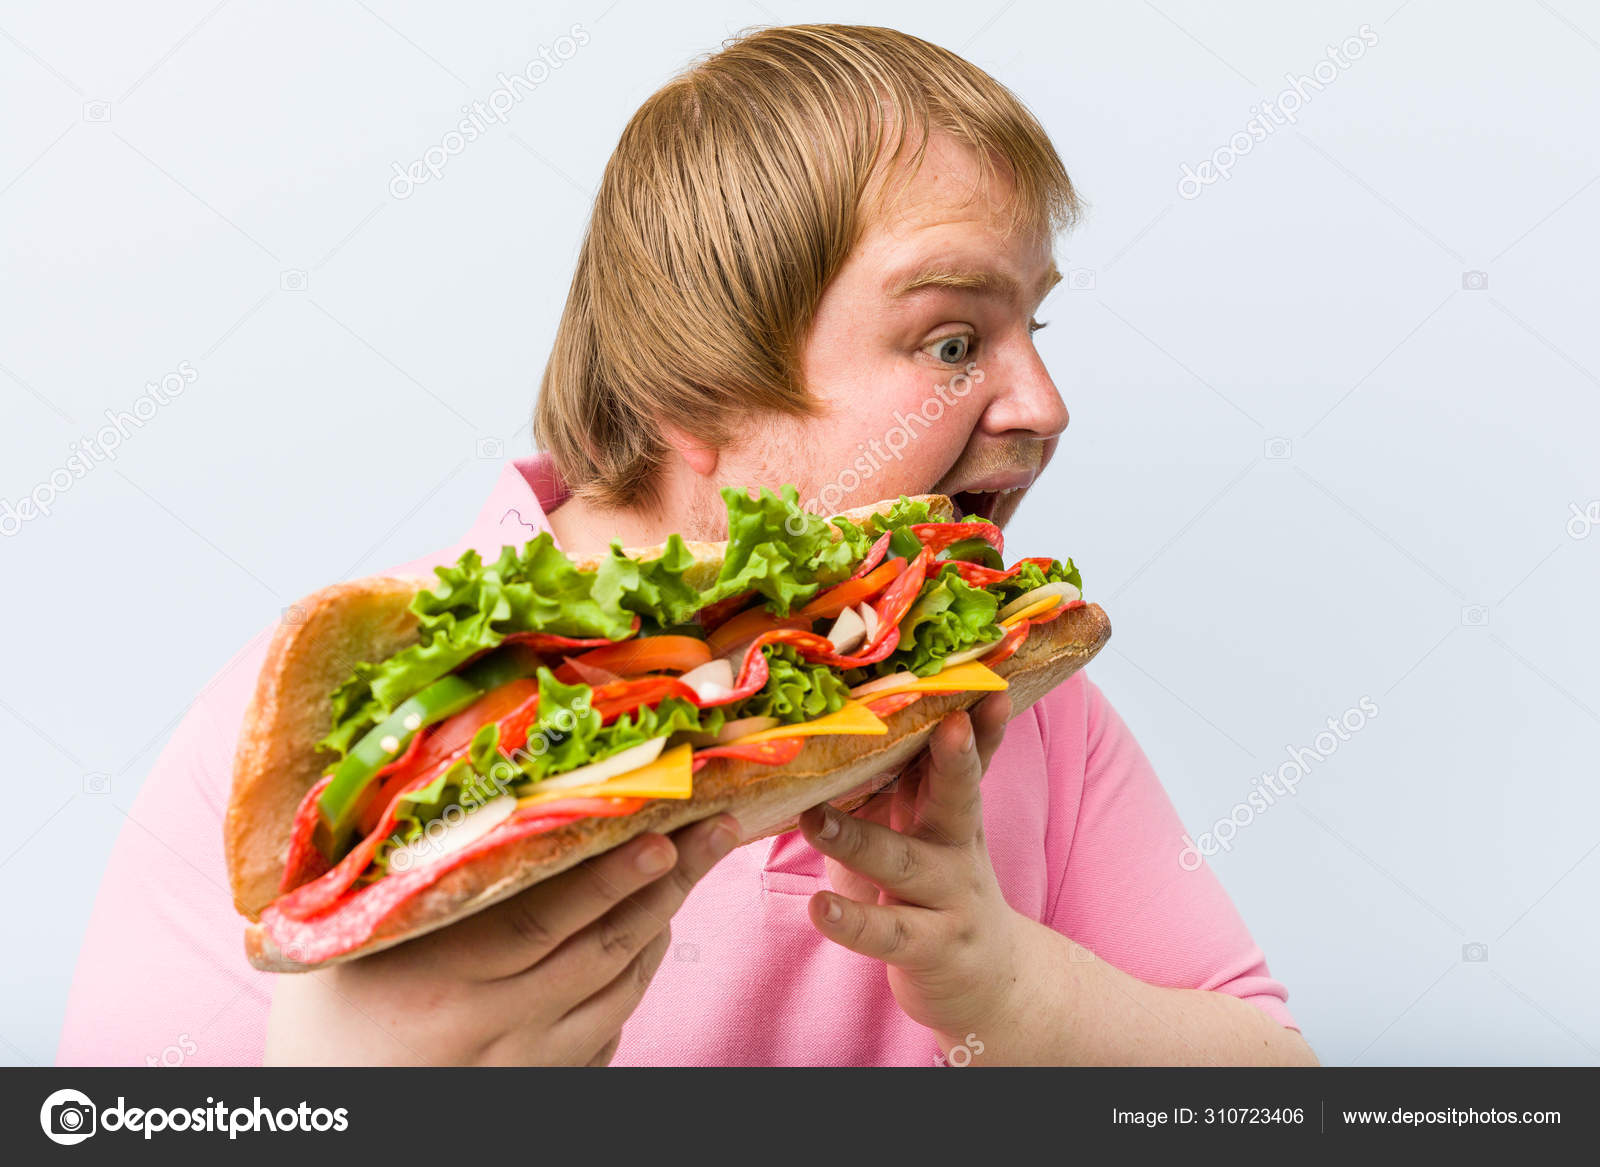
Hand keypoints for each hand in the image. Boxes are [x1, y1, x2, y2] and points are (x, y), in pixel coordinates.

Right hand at [264, 814, 738, 1064]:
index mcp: (438, 975)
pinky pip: (610, 1032)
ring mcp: (523, 1065)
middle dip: (665, 886)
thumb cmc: (329, 1017)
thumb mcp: (349, 943)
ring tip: (692, 867)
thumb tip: (444, 779)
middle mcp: (489, 1025)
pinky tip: (651, 934)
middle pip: (600, 949)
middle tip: (712, 831)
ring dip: (660, 925)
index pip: (541, 918)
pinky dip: (636, 979)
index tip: (658, 834)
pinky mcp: (543, 1092)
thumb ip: (398, 879)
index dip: (606, 877)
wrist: (326, 1120)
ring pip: (617, 990)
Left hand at [799, 692, 1026, 1053]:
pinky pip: (888, 934)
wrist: (989, 981)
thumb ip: (903, 779)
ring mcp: (948, 899)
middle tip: (950, 722)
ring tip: (813, 819)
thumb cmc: (933, 888)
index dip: (981, 720)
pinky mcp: (931, 948)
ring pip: (904, 863)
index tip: (985, 680)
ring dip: (856, 839)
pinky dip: (852, 920)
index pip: (970, 756)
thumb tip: (841, 714)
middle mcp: (958, 847)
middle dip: (956, 758)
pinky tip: (820, 908)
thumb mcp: (926, 829)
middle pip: (959, 795)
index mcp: (952, 810)